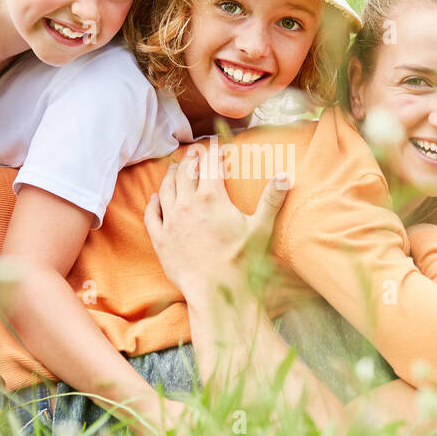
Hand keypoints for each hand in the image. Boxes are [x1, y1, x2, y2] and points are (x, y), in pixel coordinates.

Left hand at [143, 144, 289, 300]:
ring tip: (173, 168)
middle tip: (195, 153)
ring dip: (170, 175)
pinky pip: (151, 215)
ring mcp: (171, 221)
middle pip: (186, 172)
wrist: (216, 292)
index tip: (216, 143)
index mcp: (212, 198)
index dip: (214, 151)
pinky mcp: (160, 239)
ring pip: (166, 189)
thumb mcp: (261, 229)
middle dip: (191, 159)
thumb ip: (271, 199)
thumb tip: (285, 175)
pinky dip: (153, 202)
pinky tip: (154, 197)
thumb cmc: (241, 261)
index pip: (211, 165)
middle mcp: (187, 204)